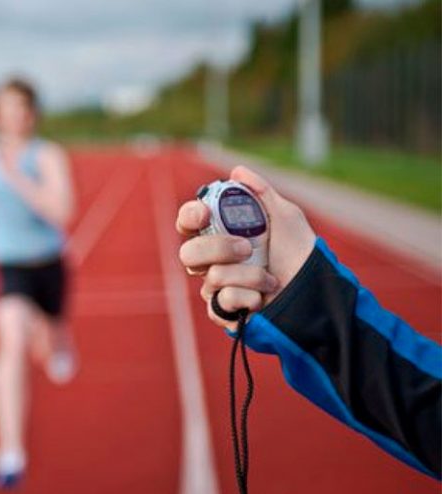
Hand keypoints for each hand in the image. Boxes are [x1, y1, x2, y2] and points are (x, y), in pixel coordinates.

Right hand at [176, 166, 315, 327]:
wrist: (315, 292)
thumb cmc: (300, 254)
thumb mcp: (285, 216)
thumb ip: (261, 192)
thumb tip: (237, 171)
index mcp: (220, 234)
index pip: (188, 223)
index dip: (189, 216)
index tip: (205, 214)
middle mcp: (212, 260)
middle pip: (188, 253)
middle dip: (218, 248)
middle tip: (245, 249)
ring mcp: (216, 287)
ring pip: (212, 277)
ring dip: (249, 275)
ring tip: (271, 278)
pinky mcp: (223, 312)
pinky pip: (222, 302)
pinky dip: (248, 297)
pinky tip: (262, 298)